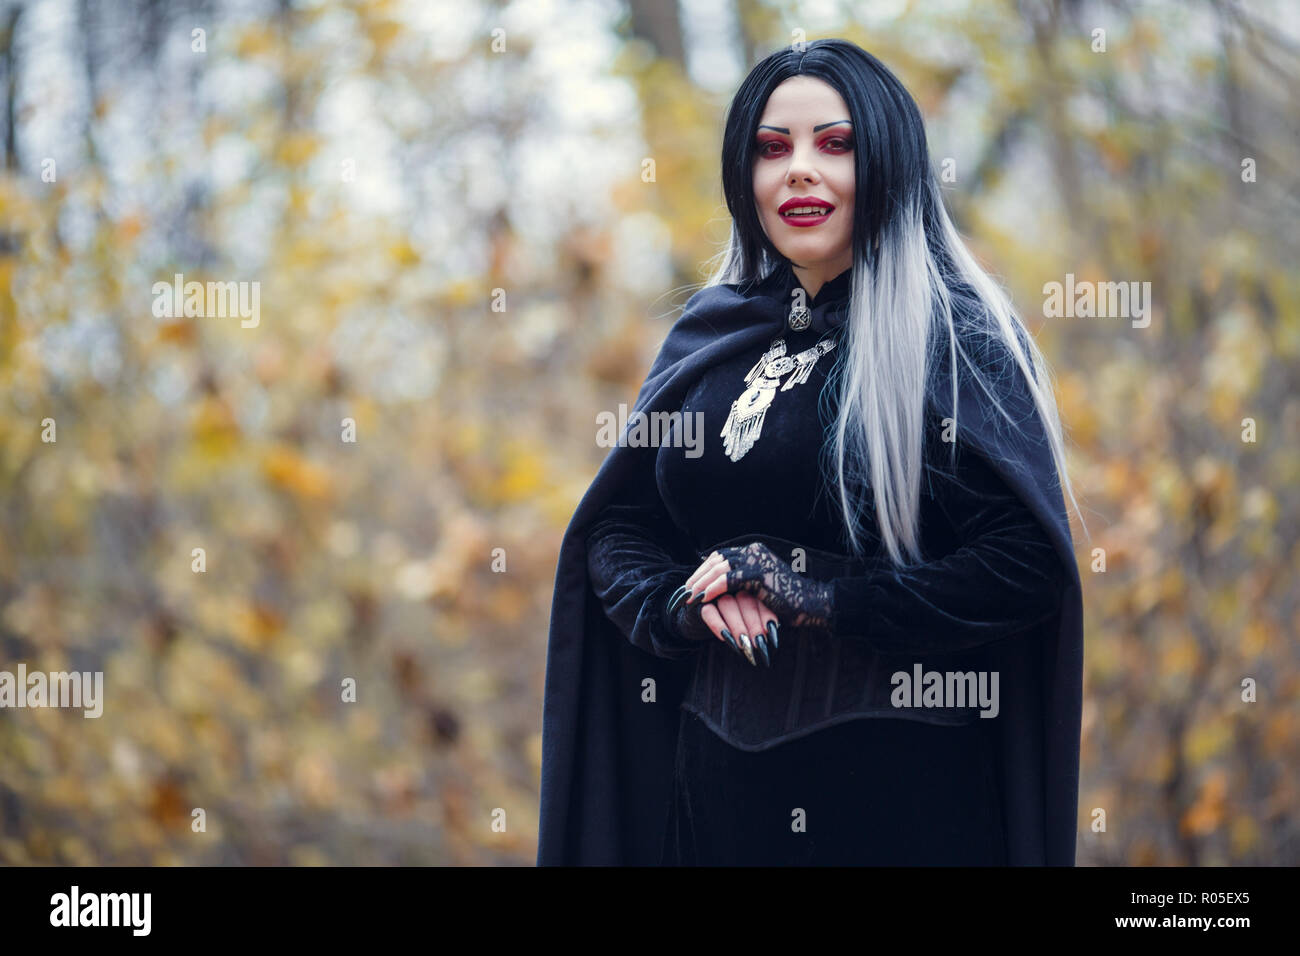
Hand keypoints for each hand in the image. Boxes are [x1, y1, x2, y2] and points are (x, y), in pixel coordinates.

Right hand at [664, 586, 778, 667]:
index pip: (759, 596)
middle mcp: (731, 584)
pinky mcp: (698, 602)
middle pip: (744, 599)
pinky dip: (718, 625)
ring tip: (744, 645)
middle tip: (759, 643)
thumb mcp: (751, 617)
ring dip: (737, 626)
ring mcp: (714, 591)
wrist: (702, 617)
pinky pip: (709, 612)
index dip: (765, 614)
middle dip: (753, 623)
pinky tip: (726, 639)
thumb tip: (773, 631)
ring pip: (727, 604)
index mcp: (748, 583)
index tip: (772, 632)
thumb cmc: (734, 619)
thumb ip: (762, 620)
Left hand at [684, 541, 832, 630]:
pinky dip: (712, 589)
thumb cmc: (788, 599)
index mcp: (754, 551)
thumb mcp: (760, 585)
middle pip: (716, 560)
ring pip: (719, 569)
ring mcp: (757, 560)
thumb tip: (719, 585)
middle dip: (698, 576)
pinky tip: (701, 599)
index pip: (720, 556)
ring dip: (701, 583)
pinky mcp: (758, 574)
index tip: (691, 584)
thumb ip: (743, 579)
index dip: (703, 569)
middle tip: (684, 591)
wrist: (811, 604)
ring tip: (688, 596)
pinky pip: (727, 580)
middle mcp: (754, 551)